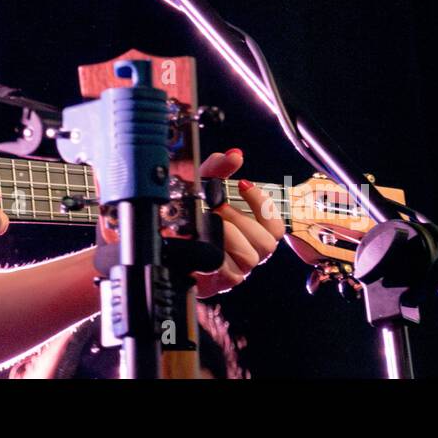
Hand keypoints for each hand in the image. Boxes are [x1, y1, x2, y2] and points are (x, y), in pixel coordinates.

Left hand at [191, 148, 284, 298]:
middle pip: (267, 242)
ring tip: (210, 224)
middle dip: (241, 219)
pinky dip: (217, 254)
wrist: (161, 243)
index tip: (243, 185)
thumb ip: (217, 169)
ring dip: (230, 235)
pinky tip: (204, 243)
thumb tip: (235, 155)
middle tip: (218, 208)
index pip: (276, 226)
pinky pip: (231, 272)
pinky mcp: (222, 282)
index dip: (265, 205)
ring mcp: (237, 269)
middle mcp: (248, 252)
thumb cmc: (187, 216)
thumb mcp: (199, 187)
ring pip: (251, 257)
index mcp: (250, 232)